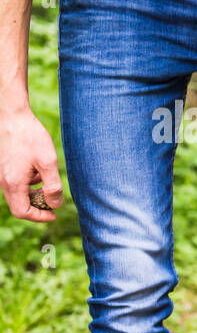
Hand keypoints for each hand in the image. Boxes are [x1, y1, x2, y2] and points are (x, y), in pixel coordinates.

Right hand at [0, 106, 63, 222]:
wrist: (11, 116)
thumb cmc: (30, 137)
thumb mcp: (48, 162)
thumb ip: (52, 186)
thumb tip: (55, 204)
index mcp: (13, 183)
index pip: (22, 212)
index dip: (39, 217)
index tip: (54, 214)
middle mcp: (3, 181)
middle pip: (18, 206)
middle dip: (37, 207)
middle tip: (53, 200)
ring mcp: (0, 174)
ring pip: (17, 194)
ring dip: (33, 194)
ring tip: (46, 180)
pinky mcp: (2, 167)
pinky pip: (14, 183)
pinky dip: (27, 183)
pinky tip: (37, 170)